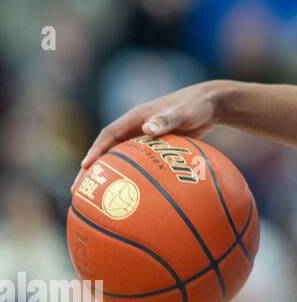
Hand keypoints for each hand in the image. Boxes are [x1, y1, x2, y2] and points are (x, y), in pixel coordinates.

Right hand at [70, 80, 229, 193]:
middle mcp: (137, 127)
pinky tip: (133, 194)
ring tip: (99, 197)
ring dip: (110, 174)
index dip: (96, 150)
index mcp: (137, 117)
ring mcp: (145, 136)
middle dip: (94, 168)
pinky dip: (133, 175)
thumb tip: (148, 129)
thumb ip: (166, 120)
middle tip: (80, 189)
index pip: (109, 134)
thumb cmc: (196, 106)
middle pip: (109, 149)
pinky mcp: (157, 145)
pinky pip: (140, 162)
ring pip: (122, 158)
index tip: (85, 167)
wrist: (212, 104)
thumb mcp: (182, 113)